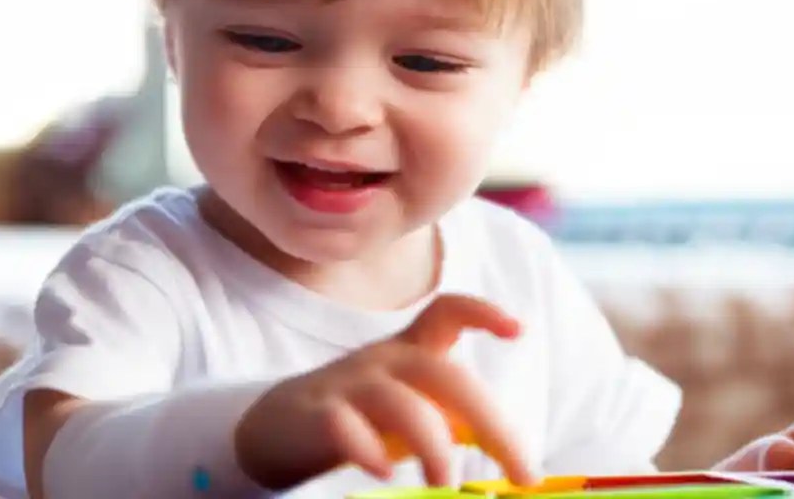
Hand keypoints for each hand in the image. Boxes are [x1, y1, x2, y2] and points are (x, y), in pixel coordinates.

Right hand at [233, 294, 533, 489]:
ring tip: (444, 482)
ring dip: (433, 445)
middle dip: (490, 422)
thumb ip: (450, 417)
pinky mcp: (314, 418)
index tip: (518, 330)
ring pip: (399, 403)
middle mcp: (382, 363)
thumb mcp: (408, 410)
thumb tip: (506, 448)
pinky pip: (342, 426)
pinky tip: (383, 471)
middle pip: (443, 376)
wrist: (273, 428)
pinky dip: (366, 448)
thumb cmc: (356, 418)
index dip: (482, 312)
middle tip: (520, 471)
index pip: (445, 313)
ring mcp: (347, 388)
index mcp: (407, 354)